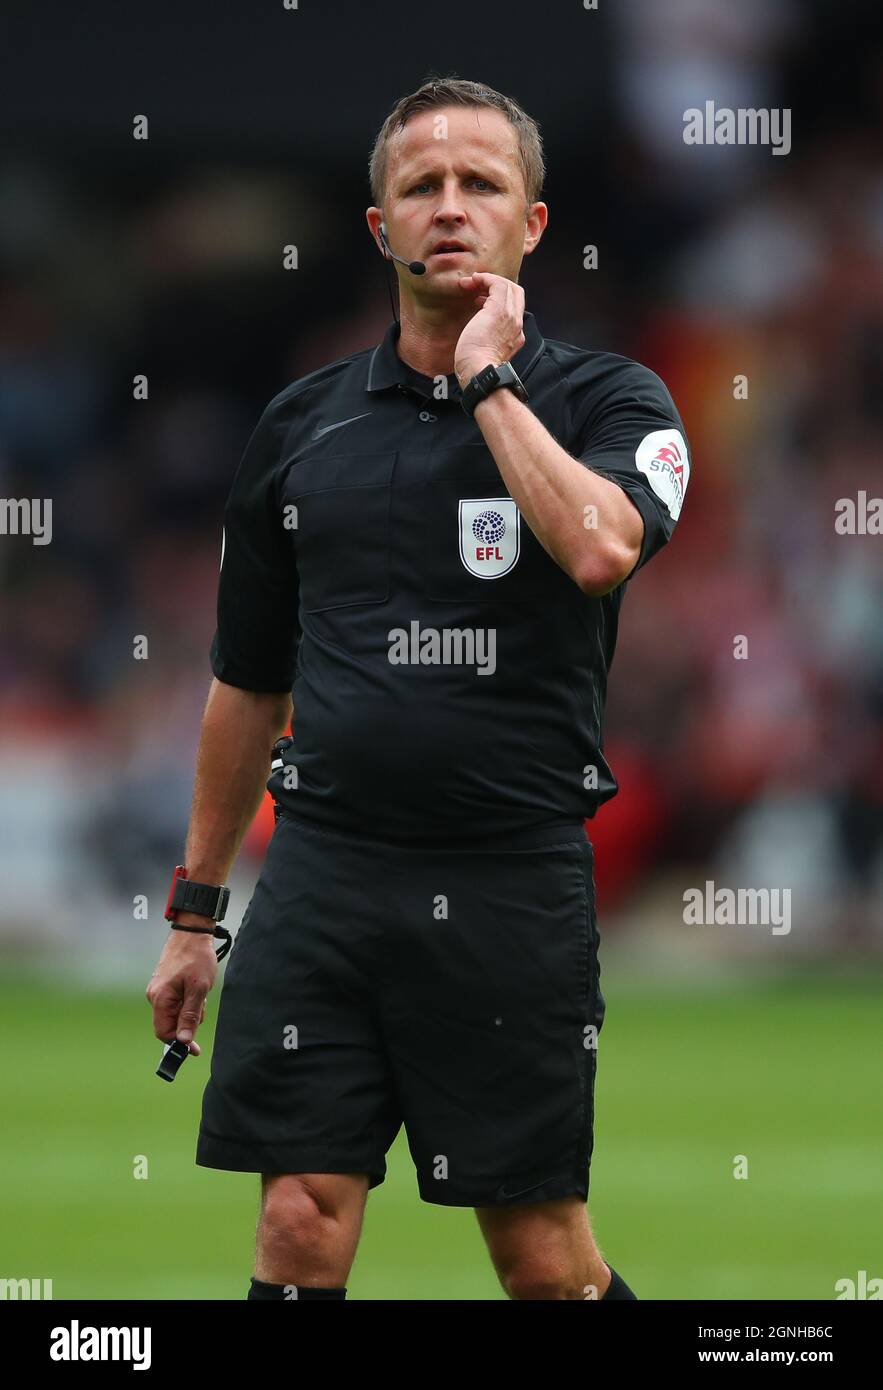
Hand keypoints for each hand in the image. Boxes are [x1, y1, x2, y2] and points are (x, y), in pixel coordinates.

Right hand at [146, 922, 217, 1055]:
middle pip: (170, 1023)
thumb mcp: (199, 989)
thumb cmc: (196, 957)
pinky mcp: (164, 984)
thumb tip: (183, 1041)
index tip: (195, 1048)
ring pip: (175, 1012)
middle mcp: (155, 996)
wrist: (192, 931)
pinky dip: (188, 1000)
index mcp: (160, 998)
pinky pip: (176, 1001)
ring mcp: (158, 989)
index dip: (179, 1042)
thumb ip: (190, 1015)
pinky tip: (196, 987)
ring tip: (200, 992)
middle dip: (187, 1021)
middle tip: (201, 1006)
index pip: (164, 1032)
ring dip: (190, 1009)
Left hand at [454, 273, 525, 387]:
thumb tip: (478, 329)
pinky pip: (498, 284)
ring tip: (472, 283)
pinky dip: (486, 278)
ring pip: (508, 286)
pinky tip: (474, 280)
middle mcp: (517, 324)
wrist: (479, 372)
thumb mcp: (486, 352)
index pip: (514, 308)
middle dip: (496, 285)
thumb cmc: (476, 367)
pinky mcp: (499, 310)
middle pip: (516, 293)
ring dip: (488, 280)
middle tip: (477, 287)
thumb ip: (488, 339)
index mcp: (515, 336)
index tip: (480, 299)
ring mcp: (510, 316)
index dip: (498, 299)